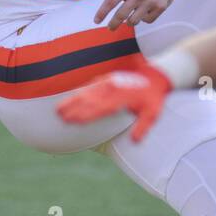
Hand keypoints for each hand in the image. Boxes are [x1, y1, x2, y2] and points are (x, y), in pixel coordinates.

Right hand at [57, 63, 171, 141]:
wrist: (157, 74)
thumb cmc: (154, 96)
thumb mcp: (152, 113)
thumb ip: (142, 127)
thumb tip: (135, 141)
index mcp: (121, 98)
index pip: (100, 108)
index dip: (86, 114)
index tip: (73, 120)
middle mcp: (112, 89)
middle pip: (89, 99)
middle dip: (73, 108)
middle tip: (60, 116)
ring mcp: (108, 82)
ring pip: (87, 92)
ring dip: (73, 100)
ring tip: (59, 108)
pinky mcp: (108, 78)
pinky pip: (91, 85)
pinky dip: (80, 91)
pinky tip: (72, 97)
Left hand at [93, 0, 178, 29]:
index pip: (110, 2)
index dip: (101, 13)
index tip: (96, 21)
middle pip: (120, 16)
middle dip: (113, 24)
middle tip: (110, 27)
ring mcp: (150, 2)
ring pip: (133, 21)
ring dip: (128, 21)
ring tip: (129, 17)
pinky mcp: (160, 7)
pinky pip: (147, 20)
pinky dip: (143, 18)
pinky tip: (144, 11)